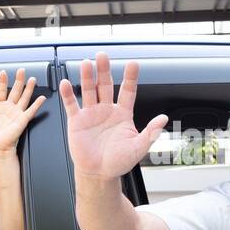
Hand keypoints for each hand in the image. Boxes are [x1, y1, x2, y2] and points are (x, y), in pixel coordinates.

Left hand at [0, 68, 44, 157]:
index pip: (1, 91)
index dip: (2, 82)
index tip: (3, 72)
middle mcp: (8, 109)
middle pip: (15, 91)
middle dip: (18, 81)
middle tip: (21, 71)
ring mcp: (16, 114)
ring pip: (24, 98)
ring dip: (28, 88)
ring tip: (32, 79)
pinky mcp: (22, 120)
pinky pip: (31, 111)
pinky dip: (37, 104)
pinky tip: (41, 98)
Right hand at [58, 52, 167, 179]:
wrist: (99, 174)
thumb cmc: (119, 162)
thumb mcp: (139, 147)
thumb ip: (151, 132)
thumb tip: (163, 118)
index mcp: (123, 114)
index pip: (128, 91)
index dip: (130, 78)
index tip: (133, 64)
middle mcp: (107, 110)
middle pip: (106, 85)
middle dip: (104, 70)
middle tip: (103, 55)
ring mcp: (91, 114)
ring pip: (89, 90)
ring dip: (88, 77)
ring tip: (86, 63)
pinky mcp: (76, 121)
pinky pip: (72, 105)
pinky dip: (68, 94)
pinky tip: (66, 83)